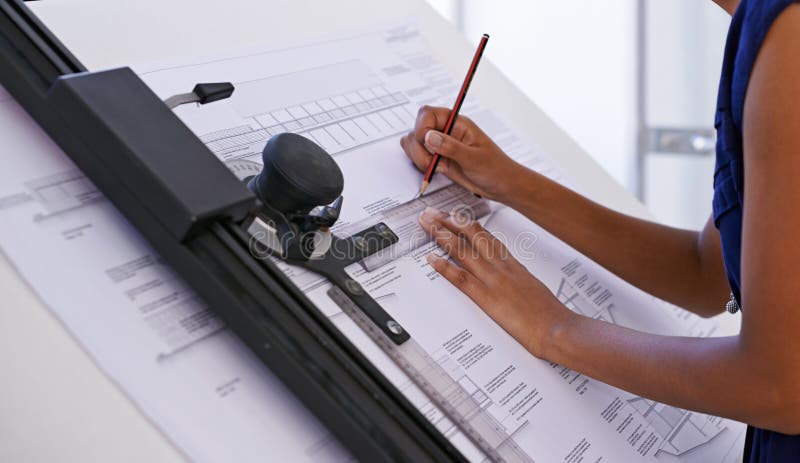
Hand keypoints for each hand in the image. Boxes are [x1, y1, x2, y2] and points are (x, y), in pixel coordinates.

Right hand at [400, 106, 521, 200]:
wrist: (500, 185)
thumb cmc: (495, 168)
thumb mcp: (474, 158)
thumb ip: (451, 147)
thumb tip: (429, 137)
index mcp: (456, 123)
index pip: (427, 114)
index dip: (422, 127)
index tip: (429, 142)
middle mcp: (445, 132)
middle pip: (416, 129)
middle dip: (419, 147)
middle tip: (433, 160)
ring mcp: (440, 146)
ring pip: (414, 144)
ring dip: (419, 157)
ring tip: (437, 167)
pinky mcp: (438, 159)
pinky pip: (419, 157)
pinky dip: (421, 165)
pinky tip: (437, 171)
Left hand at [418, 207, 572, 357]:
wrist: (556, 327)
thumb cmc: (548, 313)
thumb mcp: (532, 288)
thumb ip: (518, 278)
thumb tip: (511, 276)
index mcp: (512, 263)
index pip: (486, 236)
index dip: (467, 224)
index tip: (454, 215)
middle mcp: (501, 266)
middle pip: (471, 236)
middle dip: (449, 221)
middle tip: (432, 212)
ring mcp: (493, 279)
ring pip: (462, 250)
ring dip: (441, 235)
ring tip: (426, 224)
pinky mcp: (486, 297)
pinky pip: (461, 278)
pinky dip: (444, 267)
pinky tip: (431, 259)